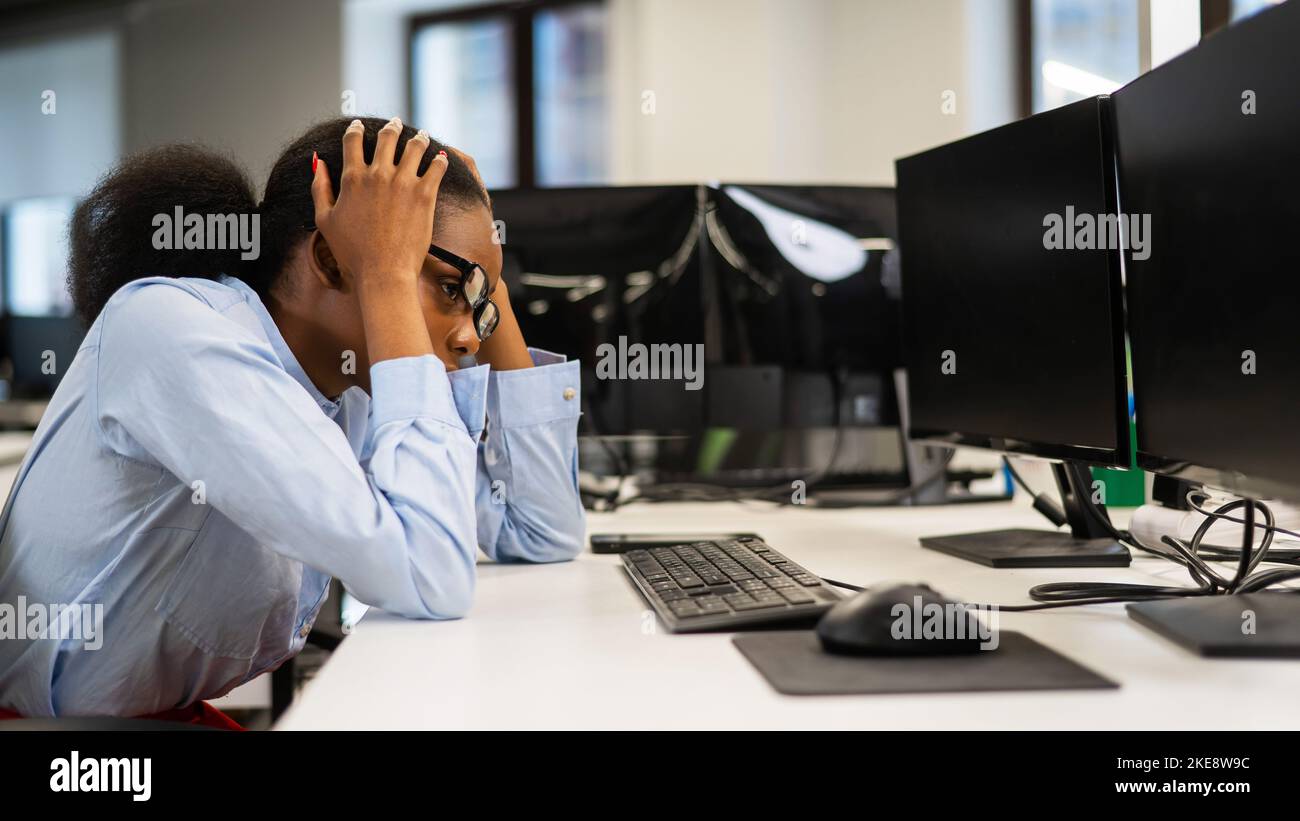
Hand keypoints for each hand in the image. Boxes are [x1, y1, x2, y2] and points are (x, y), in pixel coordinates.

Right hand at [310, 118, 446, 367]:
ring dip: (418, 138)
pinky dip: (439, 159)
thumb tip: (318, 163)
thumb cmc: (352, 252)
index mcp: (352, 178)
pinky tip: (440, 157)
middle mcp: (377, 174)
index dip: (356, 129)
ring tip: (422, 135)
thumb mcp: (325, 219)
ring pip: (413, 147)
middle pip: (386, 138)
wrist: (382, 272)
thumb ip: (320, 188)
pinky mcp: (424, 194)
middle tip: (397, 123)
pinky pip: (435, 167)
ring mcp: (403, 182)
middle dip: (392, 127)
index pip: (353, 141)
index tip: (359, 125)